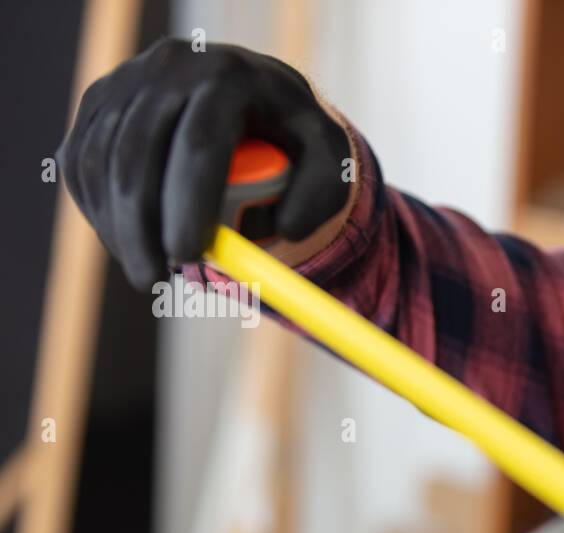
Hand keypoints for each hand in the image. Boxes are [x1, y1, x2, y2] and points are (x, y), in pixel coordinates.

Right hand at [56, 38, 350, 289]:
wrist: (252, 97)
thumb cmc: (294, 140)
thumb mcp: (329, 165)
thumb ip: (318, 198)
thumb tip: (285, 230)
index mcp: (229, 77)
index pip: (199, 144)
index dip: (188, 204)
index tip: (187, 256)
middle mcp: (170, 68)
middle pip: (137, 153)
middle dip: (140, 226)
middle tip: (154, 280)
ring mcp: (126, 81)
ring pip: (100, 161)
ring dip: (117, 225)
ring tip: (147, 270)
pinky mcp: (98, 103)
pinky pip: (82, 163)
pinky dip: (100, 210)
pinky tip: (129, 241)